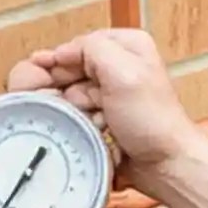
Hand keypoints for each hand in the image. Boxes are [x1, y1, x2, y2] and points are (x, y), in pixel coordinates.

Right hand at [6, 29, 206, 196]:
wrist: (164, 163)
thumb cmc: (150, 120)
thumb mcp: (122, 72)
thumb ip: (91, 49)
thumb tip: (60, 53)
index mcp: (127, 44)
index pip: (77, 45)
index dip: (59, 62)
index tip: (43, 77)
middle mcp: (119, 63)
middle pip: (71, 70)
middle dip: (70, 90)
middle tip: (80, 106)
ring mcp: (111, 91)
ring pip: (71, 94)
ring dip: (77, 110)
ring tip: (97, 121)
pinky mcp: (105, 114)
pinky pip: (78, 113)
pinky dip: (82, 123)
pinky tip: (96, 130)